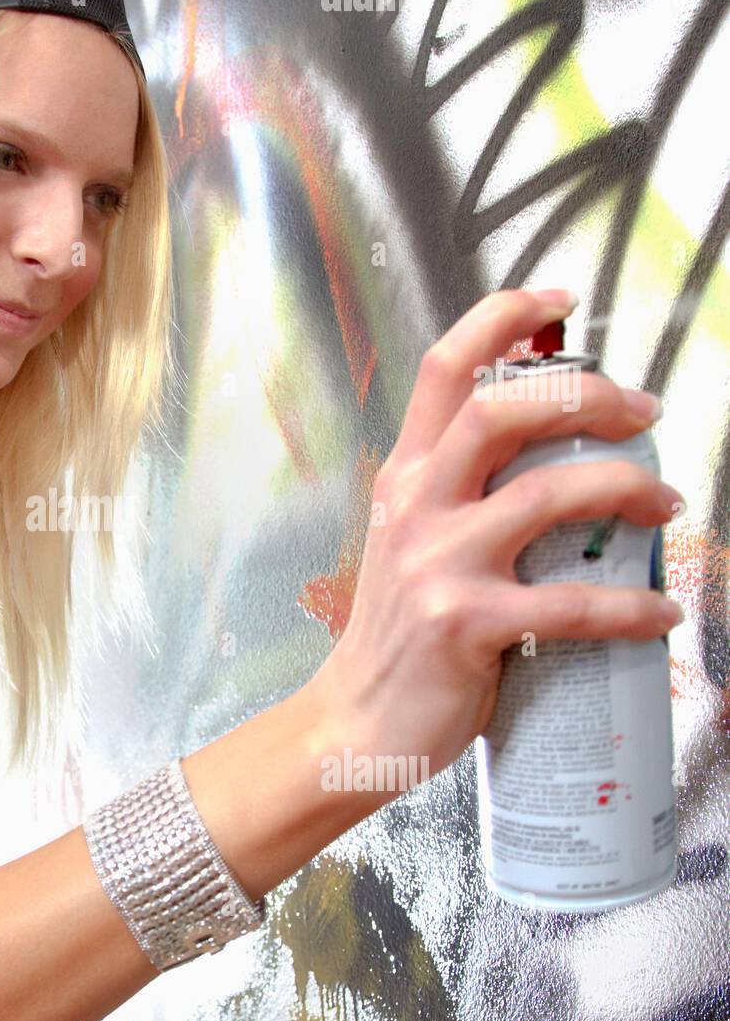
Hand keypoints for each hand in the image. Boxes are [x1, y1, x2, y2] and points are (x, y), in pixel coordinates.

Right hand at [305, 289, 683, 797]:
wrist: (355, 720)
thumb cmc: (397, 633)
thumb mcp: (410, 542)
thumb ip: (461, 495)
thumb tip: (556, 462)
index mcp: (404, 478)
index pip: (445, 370)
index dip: (501, 318)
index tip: (559, 300)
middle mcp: (415, 507)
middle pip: (500, 410)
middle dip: (587, 395)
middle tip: (643, 412)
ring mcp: (436, 564)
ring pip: (546, 494)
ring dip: (626, 488)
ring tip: (665, 502)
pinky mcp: (465, 625)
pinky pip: (570, 605)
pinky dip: (631, 606)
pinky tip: (660, 611)